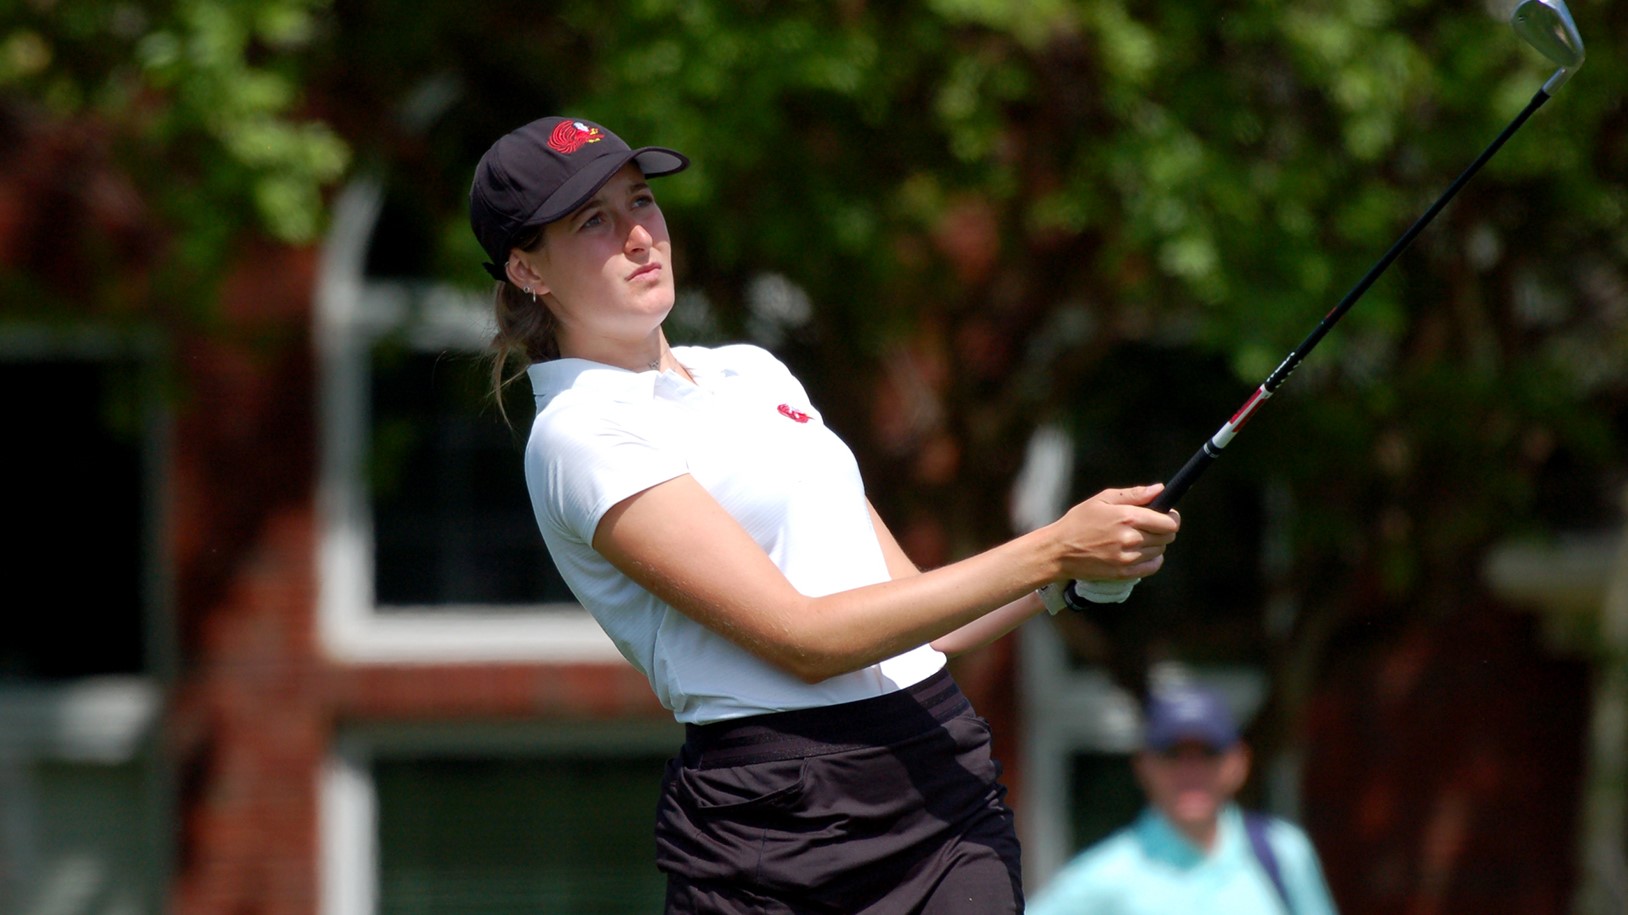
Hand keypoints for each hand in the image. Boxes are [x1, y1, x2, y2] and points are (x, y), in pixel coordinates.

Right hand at [1051, 484, 1180, 582]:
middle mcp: (1131, 538)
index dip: (1171, 517)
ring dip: (1155, 544)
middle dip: (1163, 530)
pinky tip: (1140, 553)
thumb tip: (1160, 489)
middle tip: (1150, 526)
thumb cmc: (1078, 521)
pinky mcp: (1123, 572)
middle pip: (1168, 537)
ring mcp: (1127, 558)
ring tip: (1138, 538)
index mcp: (1128, 517)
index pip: (1169, 522)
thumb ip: (1134, 494)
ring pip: (1160, 551)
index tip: (1166, 515)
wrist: (1058, 550)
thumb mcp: (1102, 500)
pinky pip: (1152, 567)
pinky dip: (1152, 560)